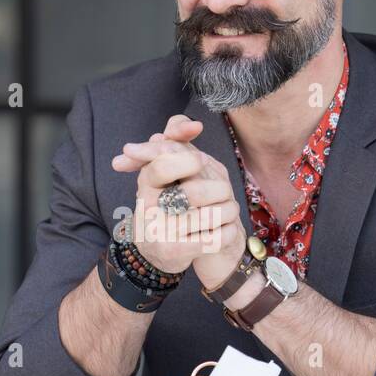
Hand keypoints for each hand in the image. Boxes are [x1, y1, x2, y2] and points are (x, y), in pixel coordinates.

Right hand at [111, 115, 243, 275]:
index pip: (163, 165)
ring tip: (229, 210)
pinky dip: (228, 232)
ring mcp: (161, 231)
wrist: (157, 249)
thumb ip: (175, 139)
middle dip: (220, 190)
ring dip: (228, 211)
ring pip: (211, 216)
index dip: (188, 162)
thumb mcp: (164, 170)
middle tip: (224, 191)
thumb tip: (194, 124)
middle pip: (194, 192)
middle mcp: (148, 207)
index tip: (201, 162)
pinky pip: (215, 238)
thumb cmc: (167, 201)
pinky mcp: (175, 251)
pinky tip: (226, 229)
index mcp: (146, 183)